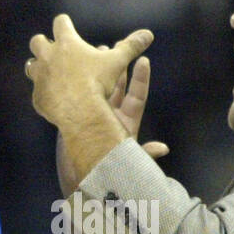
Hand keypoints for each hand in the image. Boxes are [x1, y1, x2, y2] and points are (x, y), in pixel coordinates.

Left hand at [27, 13, 152, 127]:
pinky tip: (52, 97)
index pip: (61, 23)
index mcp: (66, 43)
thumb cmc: (98, 82)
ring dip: (39, 67)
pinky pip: (38, 93)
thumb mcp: (117, 62)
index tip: (66, 23)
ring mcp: (40, 77)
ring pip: (32, 66)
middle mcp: (48, 56)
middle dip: (44, 43)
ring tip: (48, 72)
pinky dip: (44, 93)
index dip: (65, 23)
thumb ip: (130, 47)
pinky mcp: (38, 98)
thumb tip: (148, 34)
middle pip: (38, 42)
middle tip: (52, 48)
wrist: (79, 110)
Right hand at [56, 55, 168, 198]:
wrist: (80, 186)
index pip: (136, 98)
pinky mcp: (75, 124)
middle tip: (115, 47)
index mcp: (125, 126)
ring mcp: (92, 121)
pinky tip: (68, 72)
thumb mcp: (127, 163)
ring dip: (97, 73)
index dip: (140, 80)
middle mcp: (109, 121)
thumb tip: (164, 149)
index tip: (143, 60)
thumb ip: (144, 153)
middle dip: (117, 69)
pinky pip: (77, 102)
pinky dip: (76, 88)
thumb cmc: (106, 175)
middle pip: (116, 89)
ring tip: (94, 52)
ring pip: (96, 92)